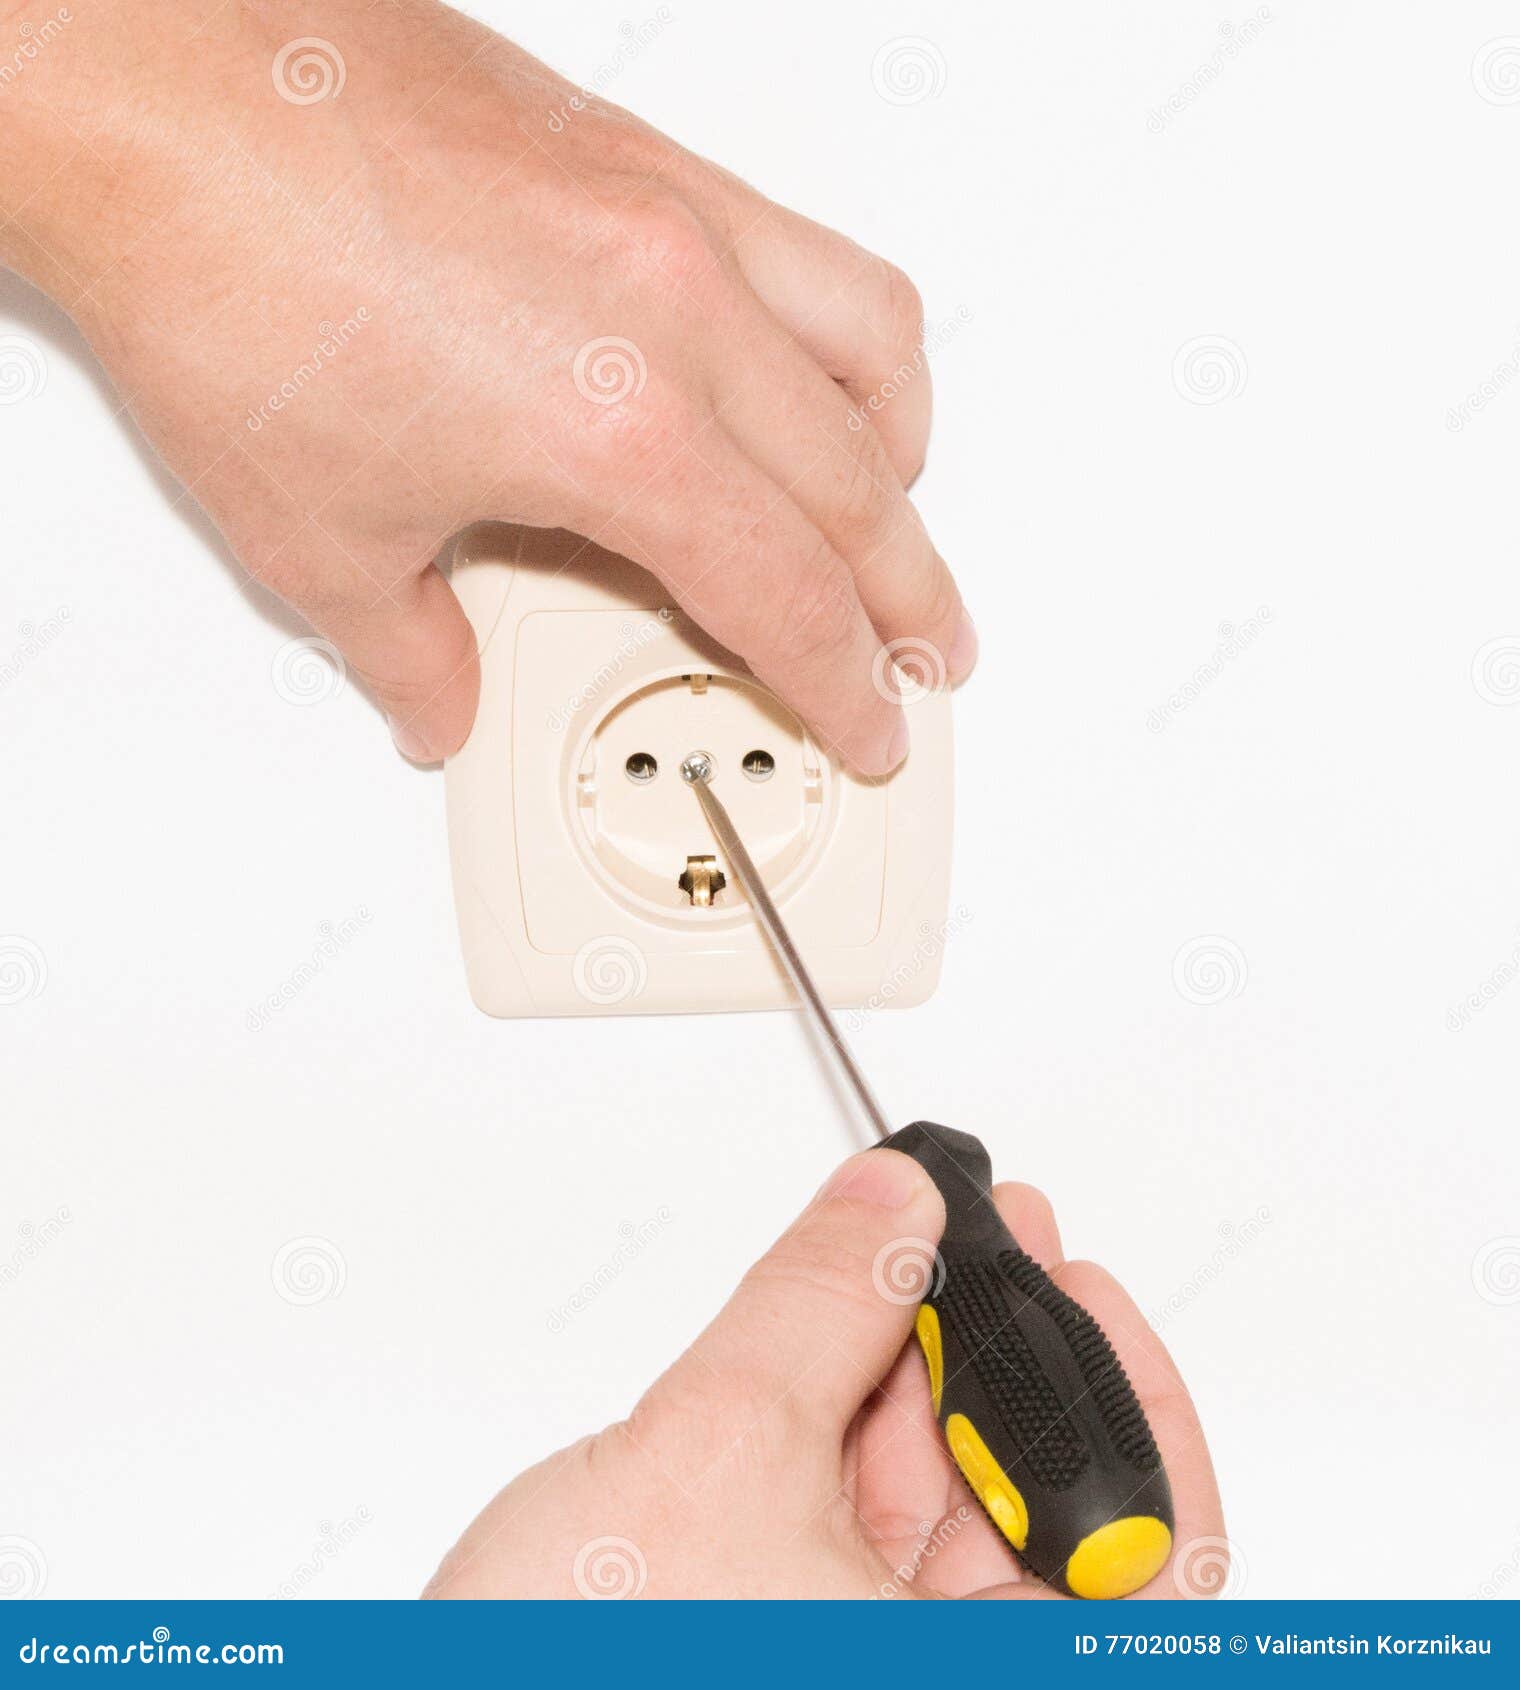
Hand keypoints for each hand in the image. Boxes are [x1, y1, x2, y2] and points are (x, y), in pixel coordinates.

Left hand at [0, 0, 973, 769]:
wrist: (150, 88)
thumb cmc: (219, 276)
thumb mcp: (315, 536)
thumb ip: (408, 648)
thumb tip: (438, 696)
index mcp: (618, 431)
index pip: (786, 594)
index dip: (842, 684)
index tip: (870, 723)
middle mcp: (677, 311)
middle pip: (861, 488)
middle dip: (911, 597)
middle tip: (928, 654)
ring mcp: (671, 215)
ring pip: (871, 348)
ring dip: (903, 456)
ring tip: (895, 517)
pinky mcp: (638, 151)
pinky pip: (806, 251)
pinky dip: (844, 336)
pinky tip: (807, 368)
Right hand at [425, 1149, 1223, 1598]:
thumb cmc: (567, 1681)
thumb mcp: (712, 1455)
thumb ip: (813, 1305)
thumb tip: (884, 1202)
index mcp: (983, 1669)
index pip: (1143, 1541)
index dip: (1126, 1387)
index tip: (1076, 1273)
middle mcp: (942, 1671)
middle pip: (1032, 1509)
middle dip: (998, 1350)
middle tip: (976, 1230)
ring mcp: (858, 1659)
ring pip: (938, 1509)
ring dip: (919, 1372)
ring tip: (898, 1255)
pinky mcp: (786, 1643)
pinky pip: (858, 1528)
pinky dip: (851, 1425)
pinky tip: (837, 1338)